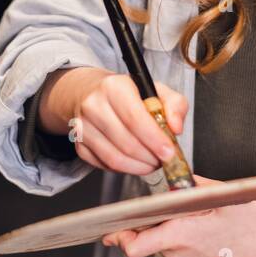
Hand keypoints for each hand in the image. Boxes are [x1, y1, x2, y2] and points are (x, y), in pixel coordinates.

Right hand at [39, 67, 187, 175]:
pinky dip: (125, 169)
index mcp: (114, 87)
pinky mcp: (79, 145)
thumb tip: (176, 128)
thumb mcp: (156, 90)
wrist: (90, 93)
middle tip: (164, 160)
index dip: (155, 139)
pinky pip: (105, 166)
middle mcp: (93, 105)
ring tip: (152, 162)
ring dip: (139, 167)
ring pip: (114, 159)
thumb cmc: (127, 93)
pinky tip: (135, 161)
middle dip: (151, 157)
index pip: (135, 119)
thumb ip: (175, 105)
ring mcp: (82, 127)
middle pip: (126, 143)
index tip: (170, 152)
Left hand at [100, 175, 255, 256]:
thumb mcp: (223, 196)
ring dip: (160, 225)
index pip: (134, 245)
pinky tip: (189, 220)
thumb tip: (174, 174)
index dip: (119, 234)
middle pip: (143, 237)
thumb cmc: (253, 229)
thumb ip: (192, 184)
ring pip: (158, 240)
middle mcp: (178, 252)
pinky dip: (173, 232)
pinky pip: (173, 245)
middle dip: (142, 220)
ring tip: (177, 208)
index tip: (110, 223)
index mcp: (180, 235)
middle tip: (147, 203)